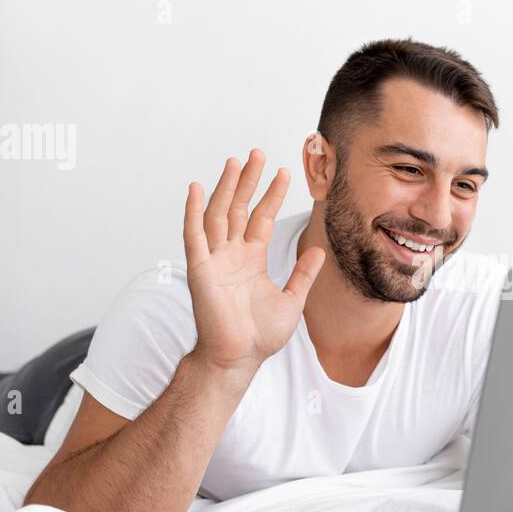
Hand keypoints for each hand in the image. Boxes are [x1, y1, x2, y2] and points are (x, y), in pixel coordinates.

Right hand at [183, 150, 324, 379]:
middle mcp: (232, 255)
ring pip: (218, 214)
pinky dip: (193, 211)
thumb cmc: (260, 336)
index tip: (283, 173)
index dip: (271, 195)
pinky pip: (194, 235)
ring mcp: (214, 260)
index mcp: (251, 260)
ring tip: (235, 161)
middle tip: (258, 153)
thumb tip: (319, 251)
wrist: (239, 358)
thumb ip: (303, 274)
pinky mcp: (200, 269)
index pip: (262, 218)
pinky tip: (195, 188)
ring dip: (225, 187)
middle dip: (249, 181)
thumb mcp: (292, 299)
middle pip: (240, 208)